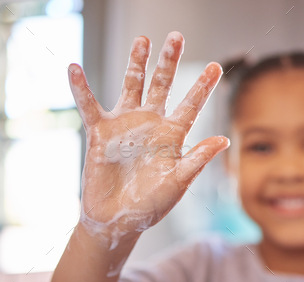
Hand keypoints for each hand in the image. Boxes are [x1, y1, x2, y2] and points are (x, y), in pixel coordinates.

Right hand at [69, 31, 228, 247]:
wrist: (118, 219)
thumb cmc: (152, 204)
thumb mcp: (177, 182)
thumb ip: (197, 160)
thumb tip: (224, 140)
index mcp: (173, 136)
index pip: (191, 105)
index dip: (203, 86)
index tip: (216, 66)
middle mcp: (151, 124)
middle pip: (162, 85)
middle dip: (168, 62)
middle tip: (176, 36)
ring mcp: (126, 125)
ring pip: (131, 86)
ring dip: (136, 63)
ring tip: (143, 40)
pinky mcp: (100, 133)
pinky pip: (89, 106)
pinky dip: (81, 89)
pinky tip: (74, 68)